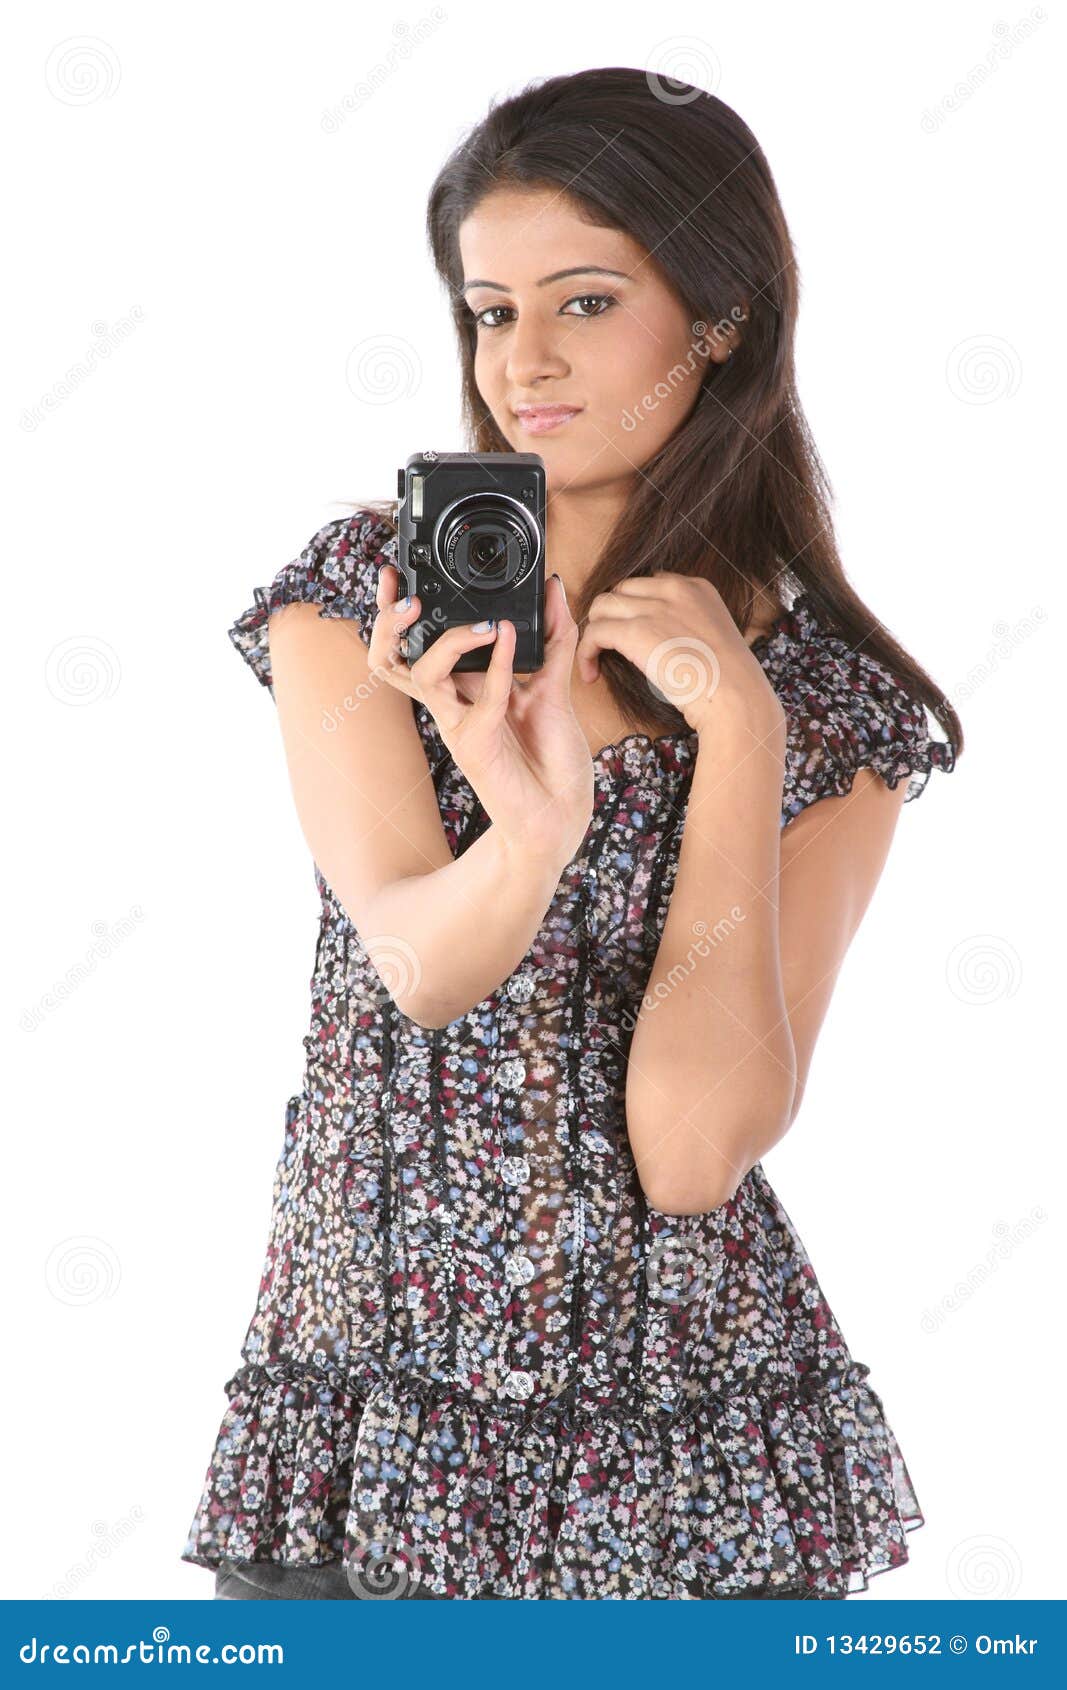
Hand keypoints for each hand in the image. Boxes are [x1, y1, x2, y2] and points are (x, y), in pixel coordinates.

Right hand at [369, 566, 593, 862]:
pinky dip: (500, 667)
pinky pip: (481, 700)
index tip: (398, 572)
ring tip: (482, 624)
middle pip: (394, 659)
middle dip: (389, 624)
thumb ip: (554, 636)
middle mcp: (452, 702)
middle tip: (408, 596)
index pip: (415, 643)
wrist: (561, 814)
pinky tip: (513, 641)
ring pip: (423, 675)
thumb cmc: (551, 756)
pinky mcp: (475, 746)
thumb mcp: (557, 685)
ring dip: (447, 642)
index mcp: (464, 685)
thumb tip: (553, 586)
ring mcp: (459, 724)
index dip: (396, 611)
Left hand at [574, 573, 782, 732]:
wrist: (734, 696)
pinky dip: (586, 653)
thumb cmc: (728, 682)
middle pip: (621, 590)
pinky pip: (594, 633)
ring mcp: (653, 608)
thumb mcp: (713, 639)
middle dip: (610, 617)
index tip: (630, 633)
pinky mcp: (635, 631)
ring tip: (597, 659)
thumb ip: (687, 627)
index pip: (649, 584)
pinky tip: (591, 673)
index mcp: (697, 588)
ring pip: (601, 606)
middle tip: (609, 646)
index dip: (633, 608)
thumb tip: (659, 642)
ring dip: (594, 632)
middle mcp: (674, 590)